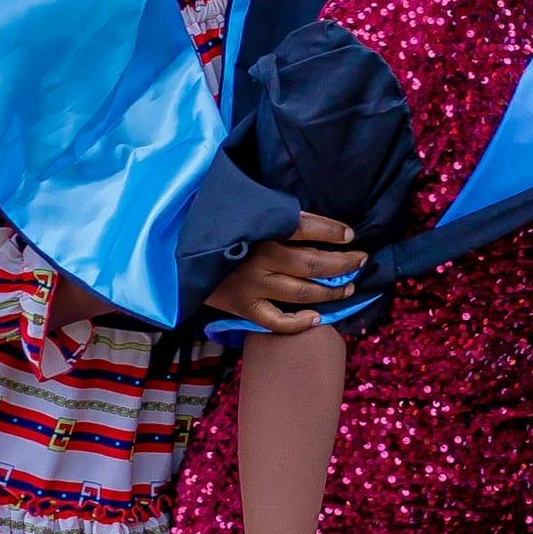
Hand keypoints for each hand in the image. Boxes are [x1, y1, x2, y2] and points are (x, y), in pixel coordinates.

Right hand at [205, 212, 360, 335]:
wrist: (172, 251)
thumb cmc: (214, 227)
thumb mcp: (242, 210)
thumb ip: (274, 216)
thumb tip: (313, 222)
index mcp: (261, 229)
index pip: (307, 227)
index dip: (333, 231)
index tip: (350, 235)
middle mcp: (260, 258)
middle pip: (314, 263)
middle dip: (343, 263)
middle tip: (360, 261)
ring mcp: (252, 286)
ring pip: (303, 293)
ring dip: (331, 291)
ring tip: (347, 287)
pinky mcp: (242, 307)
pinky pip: (278, 322)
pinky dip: (300, 322)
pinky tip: (317, 318)